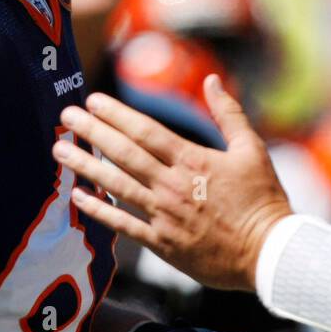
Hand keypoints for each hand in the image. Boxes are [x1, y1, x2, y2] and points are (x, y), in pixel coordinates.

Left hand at [53, 75, 292, 290]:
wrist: (270, 252)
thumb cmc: (263, 200)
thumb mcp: (251, 149)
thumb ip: (228, 113)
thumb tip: (212, 80)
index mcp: (193, 160)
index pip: (145, 131)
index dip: (116, 114)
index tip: (92, 101)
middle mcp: (172, 185)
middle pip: (123, 153)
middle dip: (92, 132)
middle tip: (65, 116)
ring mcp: (164, 216)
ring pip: (116, 186)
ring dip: (86, 166)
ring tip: (60, 150)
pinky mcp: (163, 244)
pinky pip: (123, 225)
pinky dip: (99, 211)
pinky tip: (78, 197)